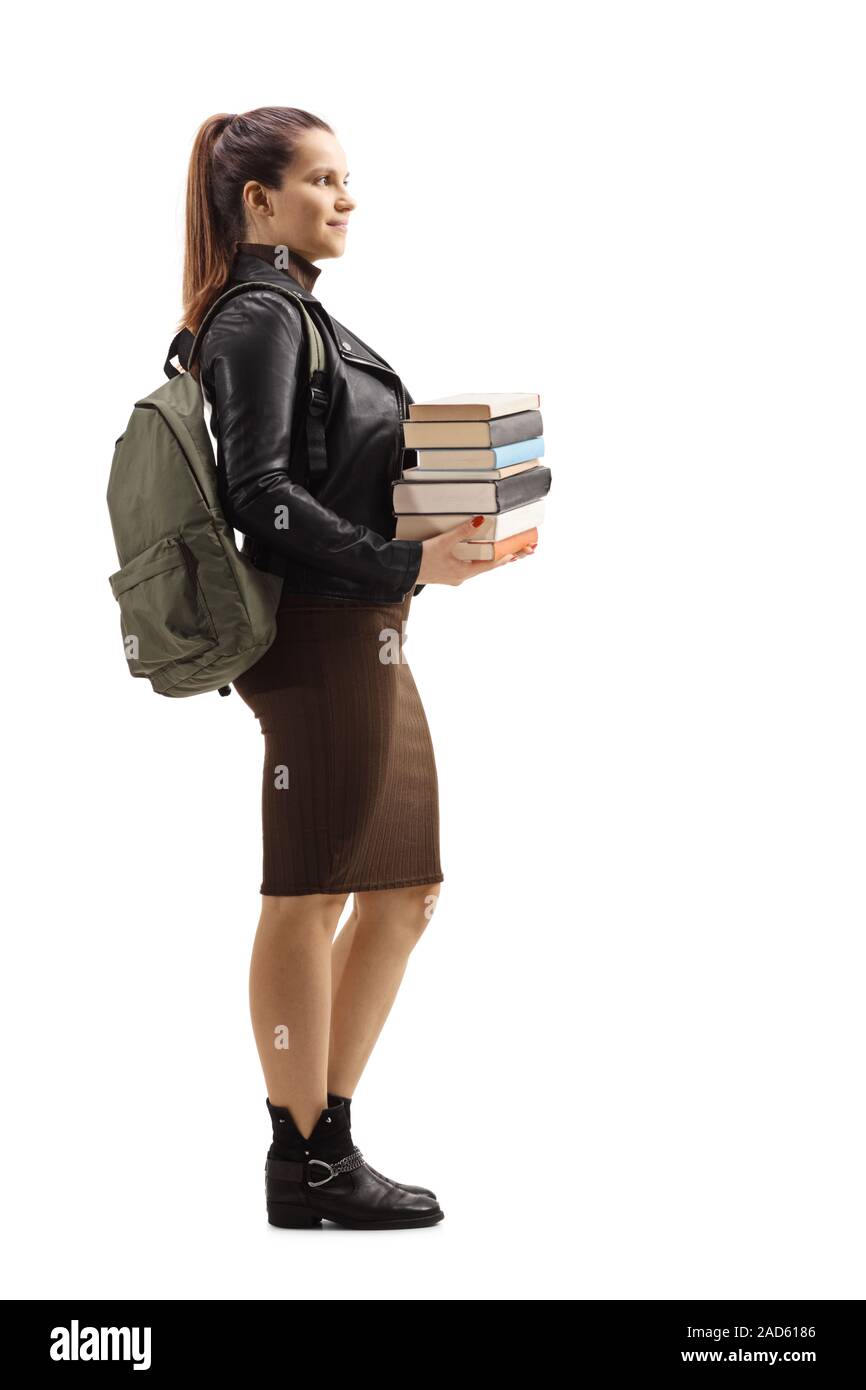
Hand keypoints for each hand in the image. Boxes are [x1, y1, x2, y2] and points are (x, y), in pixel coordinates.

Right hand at [416, 515, 536, 586]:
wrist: (403, 569)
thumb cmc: (422, 557)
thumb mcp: (444, 541)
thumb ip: (462, 530)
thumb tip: (480, 520)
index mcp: (463, 572)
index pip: (490, 565)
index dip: (504, 558)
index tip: (516, 553)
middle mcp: (461, 577)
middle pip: (487, 567)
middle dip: (504, 559)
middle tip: (521, 553)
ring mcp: (455, 577)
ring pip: (478, 568)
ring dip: (492, 561)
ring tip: (507, 555)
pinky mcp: (448, 574)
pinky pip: (468, 567)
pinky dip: (478, 562)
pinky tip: (480, 557)